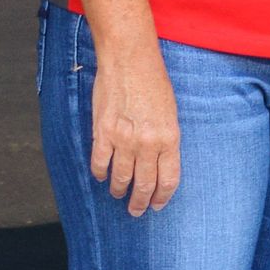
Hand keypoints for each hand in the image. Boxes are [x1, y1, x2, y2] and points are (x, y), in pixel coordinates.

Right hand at [89, 38, 180, 214]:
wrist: (130, 59)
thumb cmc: (153, 81)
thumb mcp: (170, 113)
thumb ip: (165, 140)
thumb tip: (158, 162)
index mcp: (169, 139)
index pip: (168, 180)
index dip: (162, 197)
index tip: (156, 205)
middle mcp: (148, 144)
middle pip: (144, 185)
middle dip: (140, 202)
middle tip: (136, 210)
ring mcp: (124, 140)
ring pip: (121, 178)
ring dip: (119, 190)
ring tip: (118, 194)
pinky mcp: (103, 132)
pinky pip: (100, 163)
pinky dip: (100, 173)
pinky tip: (101, 176)